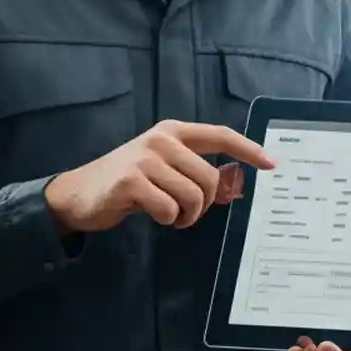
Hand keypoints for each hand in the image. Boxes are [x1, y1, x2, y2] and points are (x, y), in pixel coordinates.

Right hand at [45, 120, 275, 232]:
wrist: (79, 194)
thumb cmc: (128, 182)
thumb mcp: (162, 168)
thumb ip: (193, 170)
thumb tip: (231, 184)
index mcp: (172, 131)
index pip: (219, 135)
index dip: (248, 149)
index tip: (271, 163)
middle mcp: (161, 140)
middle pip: (209, 178)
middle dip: (204, 205)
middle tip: (186, 213)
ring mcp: (145, 159)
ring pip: (193, 196)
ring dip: (186, 215)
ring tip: (170, 214)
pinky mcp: (132, 182)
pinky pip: (169, 209)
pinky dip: (167, 219)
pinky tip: (153, 215)